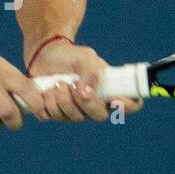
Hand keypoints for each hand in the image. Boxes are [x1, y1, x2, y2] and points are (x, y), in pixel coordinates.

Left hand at [28, 40, 144, 122]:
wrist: (44, 56)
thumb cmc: (71, 57)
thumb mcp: (85, 57)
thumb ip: (92, 72)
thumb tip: (88, 92)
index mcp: (109, 91)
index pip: (130, 104)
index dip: (127, 106)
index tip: (115, 99)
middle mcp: (95, 105)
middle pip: (99, 116)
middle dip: (86, 102)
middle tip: (71, 84)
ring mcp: (75, 113)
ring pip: (73, 117)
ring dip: (62, 99)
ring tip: (56, 82)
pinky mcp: (54, 114)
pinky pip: (51, 117)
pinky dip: (46, 102)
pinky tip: (45, 91)